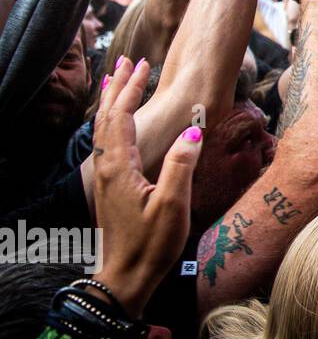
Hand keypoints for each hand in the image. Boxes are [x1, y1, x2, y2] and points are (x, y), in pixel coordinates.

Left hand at [92, 57, 201, 318]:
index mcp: (119, 168)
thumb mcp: (173, 205)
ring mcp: (106, 179)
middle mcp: (107, 168)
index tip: (145, 66)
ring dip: (112, 102)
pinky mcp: (111, 188)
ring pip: (103, 130)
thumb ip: (181, 165)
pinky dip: (113, 123)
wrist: (127, 278)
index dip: (131, 89)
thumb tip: (193, 131)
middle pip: (106, 117)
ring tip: (119, 82)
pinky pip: (107, 143)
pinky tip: (121, 125)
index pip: (122, 117)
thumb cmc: (152, 245)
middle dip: (117, 87)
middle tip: (127, 61)